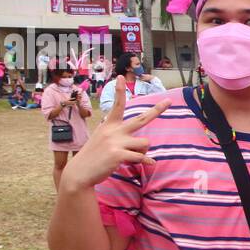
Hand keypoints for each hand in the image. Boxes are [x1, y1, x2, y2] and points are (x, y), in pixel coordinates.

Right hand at [60, 77, 168, 191]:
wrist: (79, 173)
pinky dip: (146, 161)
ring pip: (145, 143)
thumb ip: (122, 139)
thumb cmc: (95, 157)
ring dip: (143, 151)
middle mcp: (113, 131)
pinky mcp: (118, 155)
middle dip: (157, 110)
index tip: (121, 77)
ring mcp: (116, 142)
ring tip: (131, 156)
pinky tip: (147, 164)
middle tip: (169, 102)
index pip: (117, 105)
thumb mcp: (104, 141)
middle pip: (141, 119)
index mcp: (109, 125)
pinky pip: (142, 157)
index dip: (120, 91)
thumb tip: (144, 145)